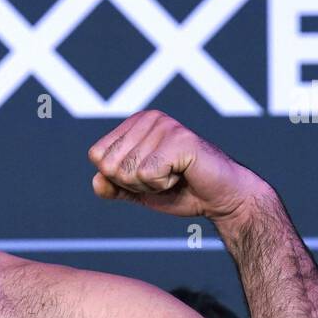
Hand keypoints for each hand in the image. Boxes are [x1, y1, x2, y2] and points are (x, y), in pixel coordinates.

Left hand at [87, 110, 267, 220]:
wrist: (221, 199)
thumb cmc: (182, 191)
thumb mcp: (139, 191)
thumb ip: (114, 187)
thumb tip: (96, 181)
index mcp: (135, 123)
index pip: (97, 156)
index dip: (118, 178)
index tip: (147, 176)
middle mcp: (148, 118)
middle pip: (109, 165)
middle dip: (133, 183)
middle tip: (163, 178)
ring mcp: (165, 126)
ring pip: (128, 171)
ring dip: (151, 185)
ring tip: (175, 175)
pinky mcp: (180, 139)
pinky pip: (147, 174)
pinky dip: (163, 184)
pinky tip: (183, 174)